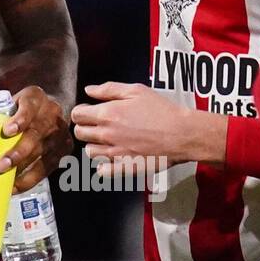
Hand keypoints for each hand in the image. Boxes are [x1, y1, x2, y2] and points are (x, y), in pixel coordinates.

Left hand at [0, 85, 71, 190]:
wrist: (48, 107)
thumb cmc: (21, 107)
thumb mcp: (4, 103)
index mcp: (35, 98)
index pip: (29, 107)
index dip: (20, 120)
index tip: (7, 132)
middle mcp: (51, 114)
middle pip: (36, 135)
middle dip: (18, 153)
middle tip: (0, 166)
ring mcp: (59, 133)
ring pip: (44, 155)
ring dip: (25, 172)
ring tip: (6, 183)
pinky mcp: (64, 149)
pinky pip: (49, 168)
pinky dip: (32, 179)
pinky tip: (16, 186)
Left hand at [72, 82, 213, 174]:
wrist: (182, 134)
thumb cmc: (161, 110)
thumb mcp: (136, 91)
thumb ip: (108, 89)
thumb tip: (89, 91)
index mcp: (107, 114)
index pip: (76, 115)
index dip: (80, 112)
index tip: (89, 111)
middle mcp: (106, 135)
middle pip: (79, 133)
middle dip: (84, 127)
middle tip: (97, 125)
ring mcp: (114, 153)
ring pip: (89, 152)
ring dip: (93, 145)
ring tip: (106, 140)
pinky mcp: (124, 167)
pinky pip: (102, 170)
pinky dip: (102, 165)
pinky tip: (110, 159)